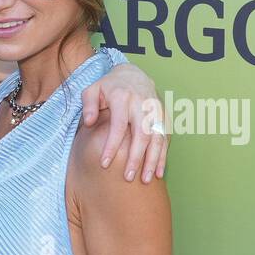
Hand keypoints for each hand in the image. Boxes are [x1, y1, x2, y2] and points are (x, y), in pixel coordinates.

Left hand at [80, 63, 168, 182]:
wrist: (132, 74)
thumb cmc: (108, 87)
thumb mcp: (92, 90)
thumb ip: (88, 105)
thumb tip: (89, 122)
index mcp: (123, 98)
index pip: (119, 125)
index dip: (112, 145)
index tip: (104, 164)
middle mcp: (142, 104)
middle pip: (142, 134)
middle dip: (136, 157)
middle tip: (128, 178)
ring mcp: (156, 110)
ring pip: (158, 137)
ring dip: (154, 160)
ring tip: (147, 180)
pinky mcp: (164, 116)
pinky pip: (166, 138)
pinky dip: (163, 156)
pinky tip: (160, 173)